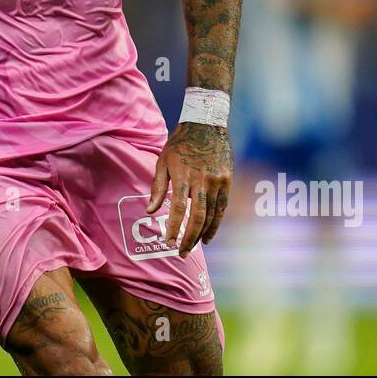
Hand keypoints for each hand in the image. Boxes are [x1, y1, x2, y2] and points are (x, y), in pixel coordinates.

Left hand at [147, 123, 233, 255]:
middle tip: (181, 253)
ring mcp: (217, 181)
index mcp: (183, 175)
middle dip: (189, 238)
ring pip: (211, 215)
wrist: (206, 124)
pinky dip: (216, 223)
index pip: (179, 208)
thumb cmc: (179, 144)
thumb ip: (157, 187)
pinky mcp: (227, 180)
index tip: (168, 243)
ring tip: (192, 247)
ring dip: (202, 234)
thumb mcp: (163, 161)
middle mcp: (202, 180)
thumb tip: (149, 211)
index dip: (173, 228)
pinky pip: (222, 207)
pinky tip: (208, 235)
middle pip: (197, 216)